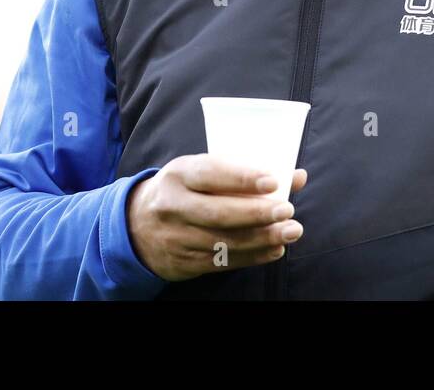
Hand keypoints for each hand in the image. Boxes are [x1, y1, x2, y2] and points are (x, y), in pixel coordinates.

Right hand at [126, 154, 306, 281]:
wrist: (137, 225)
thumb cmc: (185, 190)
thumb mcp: (203, 171)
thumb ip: (247, 173)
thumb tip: (296, 176)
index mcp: (179, 174)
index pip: (211, 173)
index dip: (242, 178)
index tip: (273, 181)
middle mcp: (173, 205)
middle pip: (218, 212)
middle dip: (257, 213)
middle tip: (287, 211)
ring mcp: (176, 236)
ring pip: (222, 240)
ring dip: (261, 238)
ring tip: (290, 232)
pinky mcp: (182, 261)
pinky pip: (221, 261)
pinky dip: (252, 256)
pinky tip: (274, 249)